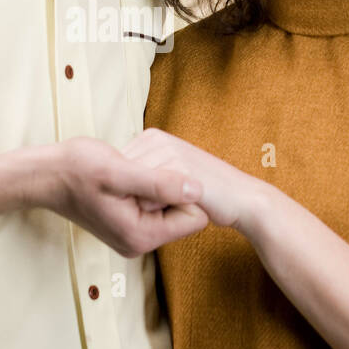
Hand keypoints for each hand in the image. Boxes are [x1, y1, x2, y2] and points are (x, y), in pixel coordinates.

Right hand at [40, 137, 208, 256]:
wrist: (44, 174)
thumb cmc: (75, 170)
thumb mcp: (119, 171)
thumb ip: (160, 183)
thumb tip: (199, 188)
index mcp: (141, 235)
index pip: (194, 217)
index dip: (185, 190)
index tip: (160, 173)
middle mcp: (138, 242)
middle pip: (183, 214)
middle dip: (171, 189)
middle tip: (141, 171)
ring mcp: (132, 234)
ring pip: (169, 207)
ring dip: (157, 186)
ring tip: (130, 173)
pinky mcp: (126, 222)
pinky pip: (154, 205)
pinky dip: (146, 187)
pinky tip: (125, 176)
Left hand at [121, 128, 263, 231]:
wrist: (244, 199)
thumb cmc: (203, 194)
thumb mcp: (167, 178)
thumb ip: (142, 175)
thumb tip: (105, 185)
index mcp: (151, 137)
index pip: (118, 171)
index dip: (132, 193)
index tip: (157, 197)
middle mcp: (156, 138)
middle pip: (122, 181)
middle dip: (137, 199)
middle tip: (169, 202)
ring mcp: (168, 150)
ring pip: (133, 192)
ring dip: (149, 207)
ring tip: (176, 203)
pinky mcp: (179, 167)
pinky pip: (148, 199)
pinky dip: (159, 211)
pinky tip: (181, 207)